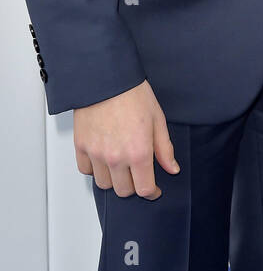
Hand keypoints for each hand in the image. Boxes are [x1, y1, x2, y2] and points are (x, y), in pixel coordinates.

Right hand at [74, 79, 178, 199]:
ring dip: (114, 179)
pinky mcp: (81, 147)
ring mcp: (96, 154)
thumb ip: (164, 148)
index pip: (144, 189)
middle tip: (138, 174)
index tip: (154, 189)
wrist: (106, 78)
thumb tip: (172, 168)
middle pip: (123, 191)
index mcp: (138, 152)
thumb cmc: (133, 94)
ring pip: (104, 184)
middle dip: (133, 186)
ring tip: (120, 165)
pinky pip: (86, 170)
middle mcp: (116, 157)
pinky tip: (103, 158)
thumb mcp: (158, 119)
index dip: (152, 192)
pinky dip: (95, 169)